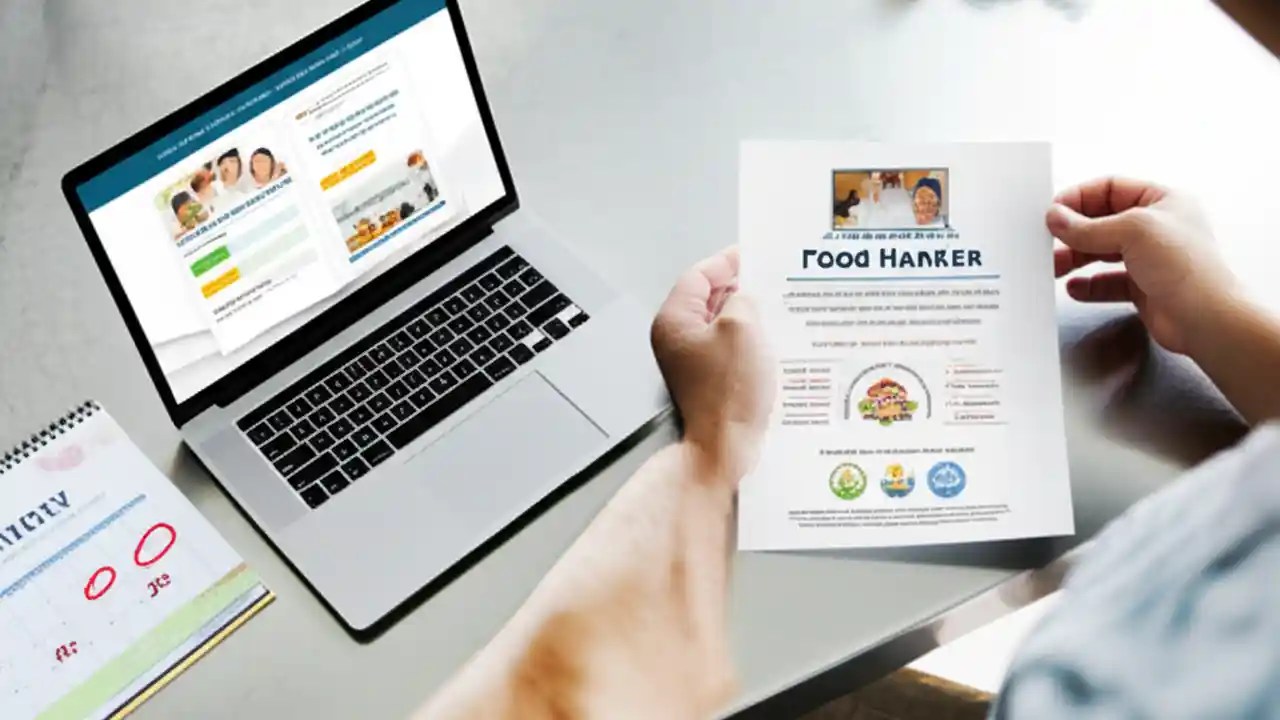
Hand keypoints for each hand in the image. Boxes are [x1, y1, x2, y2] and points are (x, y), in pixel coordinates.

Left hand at [651, 247, 774, 481]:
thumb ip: (743, 299)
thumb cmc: (729, 389)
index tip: (757, 255)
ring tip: (781, 308)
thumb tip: (745, 297)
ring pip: (723, 323)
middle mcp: (678, 338)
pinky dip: (750, 339)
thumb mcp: (742, 327)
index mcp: (675, 320)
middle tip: (775, 280)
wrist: (727, 447)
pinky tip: (775, 340)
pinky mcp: (710, 379)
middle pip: (710, 298)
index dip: (729, 261)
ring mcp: (693, 361)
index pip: (699, 275)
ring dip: (750, 314)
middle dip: (743, 288)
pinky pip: (730, 347)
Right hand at [1047, 177, 1236, 355]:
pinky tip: (1076, 287)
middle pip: (1102, 221)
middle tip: (1048, 240)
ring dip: (1075, 258)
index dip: (1080, 197)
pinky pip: (1107, 281)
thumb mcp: (1131, 232)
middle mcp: (1156, 227)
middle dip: (1073, 231)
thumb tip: (1056, 217)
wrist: (1206, 320)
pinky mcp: (1142, 287)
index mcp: (1162, 201)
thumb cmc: (1186, 268)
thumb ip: (1087, 227)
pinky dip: (1088, 285)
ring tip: (1054, 266)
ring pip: (1101, 252)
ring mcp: (1149, 258)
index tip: (1054, 211)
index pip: (1111, 188)